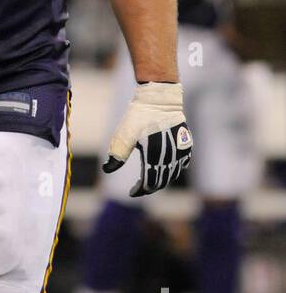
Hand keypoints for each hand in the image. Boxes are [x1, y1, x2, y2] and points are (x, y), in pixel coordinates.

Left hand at [102, 81, 192, 195]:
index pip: (150, 182)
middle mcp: (170, 155)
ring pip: (173, 174)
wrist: (159, 99)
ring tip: (150, 180)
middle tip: (139, 188)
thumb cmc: (139, 116)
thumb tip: (107, 169)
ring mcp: (181, 150)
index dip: (140, 190)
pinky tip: (166, 169)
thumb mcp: (124, 135)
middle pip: (161, 181)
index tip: (132, 192)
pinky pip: (182, 163)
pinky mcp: (186, 143)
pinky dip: (174, 170)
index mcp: (155, 155)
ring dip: (161, 180)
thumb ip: (117, 154)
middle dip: (149, 187)